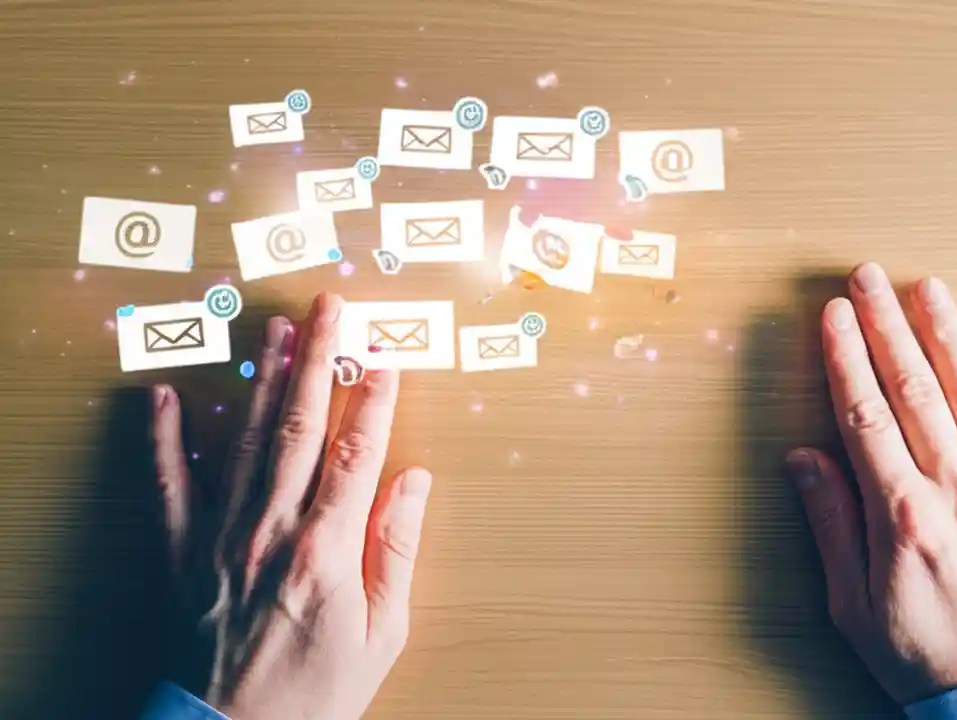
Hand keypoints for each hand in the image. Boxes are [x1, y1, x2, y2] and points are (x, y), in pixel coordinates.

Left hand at [150, 293, 431, 719]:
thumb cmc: (315, 695)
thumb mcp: (382, 634)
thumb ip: (397, 550)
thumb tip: (416, 482)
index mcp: (328, 551)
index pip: (359, 453)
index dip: (376, 398)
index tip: (387, 356)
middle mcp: (273, 531)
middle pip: (302, 428)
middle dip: (320, 360)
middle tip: (331, 309)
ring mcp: (223, 538)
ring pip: (248, 441)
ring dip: (265, 380)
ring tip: (278, 330)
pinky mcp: (184, 555)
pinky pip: (170, 487)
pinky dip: (165, 441)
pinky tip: (165, 397)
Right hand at [788, 263, 956, 703]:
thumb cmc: (925, 656)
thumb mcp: (852, 604)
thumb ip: (831, 523)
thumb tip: (803, 457)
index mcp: (902, 515)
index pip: (864, 415)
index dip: (845, 358)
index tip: (830, 315)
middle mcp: (956, 491)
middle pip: (912, 390)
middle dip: (884, 327)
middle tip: (866, 278)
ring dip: (947, 336)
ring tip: (927, 289)